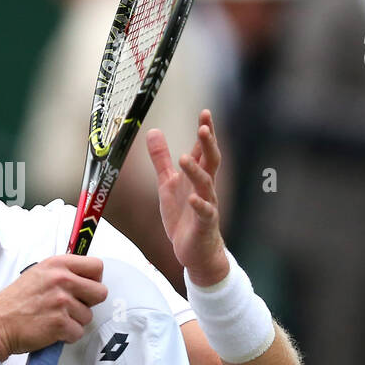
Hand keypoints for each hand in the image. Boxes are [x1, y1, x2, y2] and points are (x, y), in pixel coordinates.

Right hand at [0, 255, 106, 359]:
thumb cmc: (15, 301)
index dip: (94, 280)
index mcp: (57, 264)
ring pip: (88, 316)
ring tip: (54, 319)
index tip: (85, 288)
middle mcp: (61, 279)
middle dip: (88, 303)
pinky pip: (78, 333)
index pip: (96, 266)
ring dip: (74, 322)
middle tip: (71, 307)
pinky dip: (66, 336)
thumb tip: (87, 279)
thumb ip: (62, 273)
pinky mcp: (60, 323)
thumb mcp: (38, 274)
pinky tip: (51, 330)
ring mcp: (61, 302)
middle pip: (100, 292)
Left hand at [147, 110, 228, 286]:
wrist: (195, 251)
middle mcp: (205, 188)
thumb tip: (153, 131)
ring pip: (206, 185)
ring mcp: (207, 205)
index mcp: (197, 176)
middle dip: (209, 144)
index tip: (205, 113)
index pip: (204, 150)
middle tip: (204, 127)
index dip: (205, 132)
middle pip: (211, 161)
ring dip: (197, 171)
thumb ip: (161, 159)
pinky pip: (204, 213)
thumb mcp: (168, 184)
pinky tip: (192, 198)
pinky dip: (199, 205)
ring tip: (185, 158)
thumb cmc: (184, 215)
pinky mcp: (204, 225)